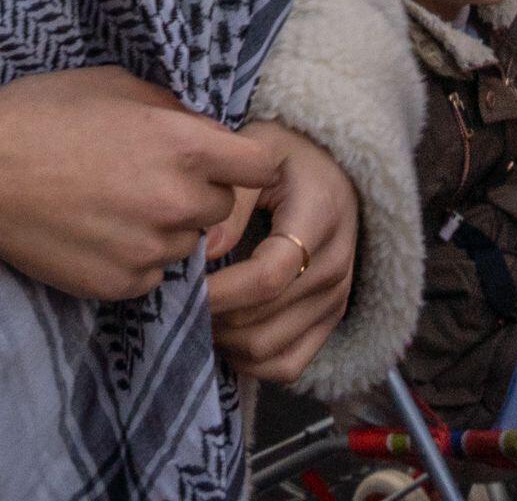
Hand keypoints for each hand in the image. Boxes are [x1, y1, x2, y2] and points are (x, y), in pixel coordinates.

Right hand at [0, 69, 298, 307]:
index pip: (260, 166)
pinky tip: (98, 233)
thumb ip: (170, 109)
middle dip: (199, 194)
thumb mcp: (113, 85)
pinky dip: (135, 258)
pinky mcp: (121, 285)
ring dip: (166, 229)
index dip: (247, 162)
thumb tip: (200, 128)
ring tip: (117, 206)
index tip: (229, 162)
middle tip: (154, 180)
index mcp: (183, 146)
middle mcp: (177, 202)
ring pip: (186, 245)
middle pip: (222, 209)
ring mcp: (149, 250)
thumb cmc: (40, 115)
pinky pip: (152, 275)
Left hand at [202, 125, 360, 380]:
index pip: (268, 277)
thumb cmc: (288, 155)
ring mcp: (335, 299)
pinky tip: (227, 333)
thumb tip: (206, 250)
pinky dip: (251, 361)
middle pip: (263, 322)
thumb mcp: (261, 149)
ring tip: (200, 312)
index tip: (184, 285)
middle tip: (181, 298)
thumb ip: (235, 200)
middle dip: (213, 317)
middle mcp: (334, 267)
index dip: (220, 291)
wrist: (335, 169)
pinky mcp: (331, 320)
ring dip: (225, 340)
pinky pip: (288, 366)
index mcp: (320, 219)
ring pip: (269, 350)